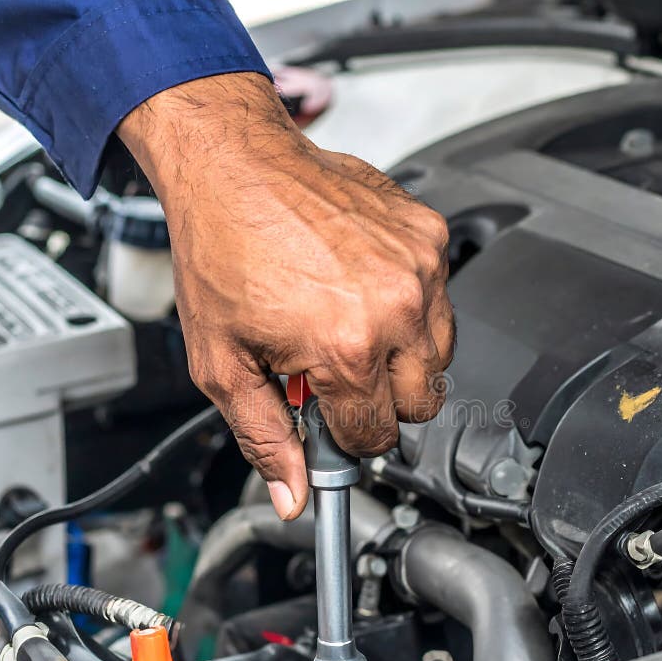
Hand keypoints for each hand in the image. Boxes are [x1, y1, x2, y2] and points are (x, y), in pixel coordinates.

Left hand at [117, 73, 453, 518]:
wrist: (234, 167)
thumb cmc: (222, 252)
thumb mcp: (223, 363)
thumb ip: (264, 437)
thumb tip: (293, 493)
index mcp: (346, 349)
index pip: (374, 434)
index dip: (345, 433)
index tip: (328, 416)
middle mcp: (396, 309)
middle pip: (420, 403)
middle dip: (379, 400)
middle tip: (338, 372)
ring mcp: (419, 269)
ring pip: (440, 355)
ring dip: (402, 357)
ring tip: (351, 326)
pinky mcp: (429, 237)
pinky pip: (440, 299)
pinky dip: (410, 306)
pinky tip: (365, 289)